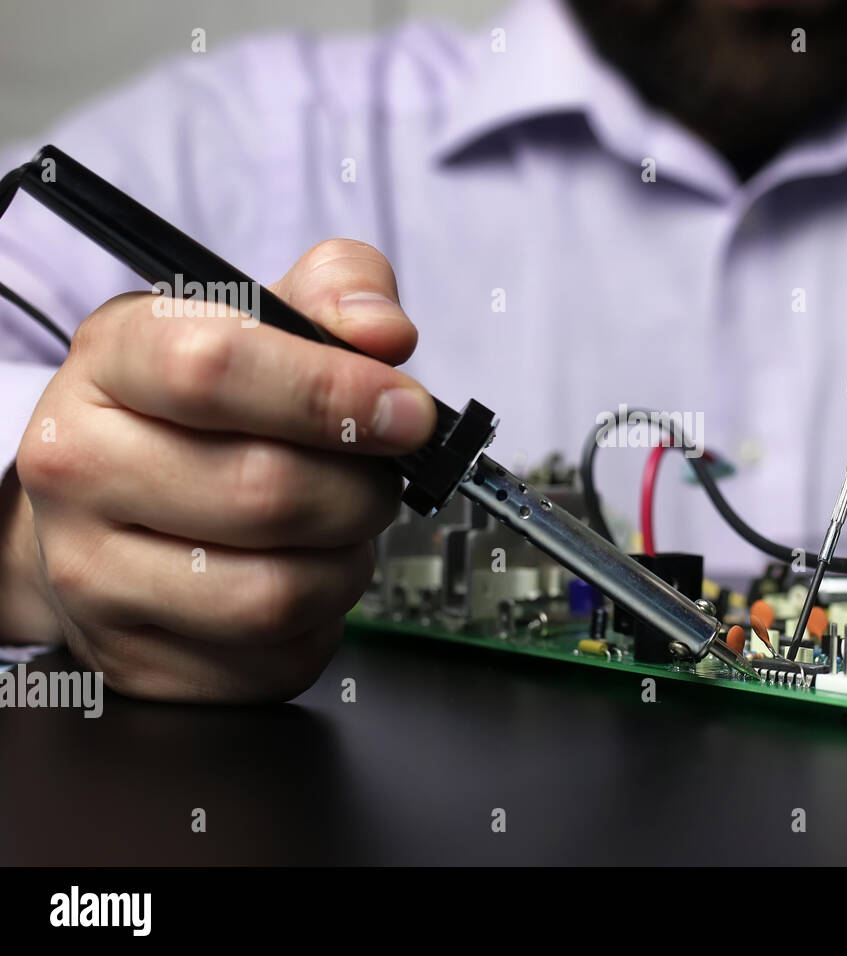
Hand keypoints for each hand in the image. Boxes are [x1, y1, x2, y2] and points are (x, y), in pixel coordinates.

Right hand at [8, 239, 435, 700]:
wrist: (108, 511)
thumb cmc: (203, 412)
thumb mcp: (260, 320)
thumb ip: (337, 296)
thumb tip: (385, 332)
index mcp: (113, 361)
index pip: (215, 369)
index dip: (333, 393)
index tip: (407, 412)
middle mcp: (81, 468)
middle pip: (264, 491)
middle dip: (361, 489)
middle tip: (377, 475)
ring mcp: (95, 576)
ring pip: (277, 591)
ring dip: (347, 559)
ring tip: (340, 527)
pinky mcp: (138, 657)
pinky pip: (274, 653)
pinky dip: (322, 618)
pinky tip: (305, 575)